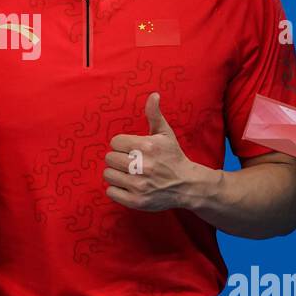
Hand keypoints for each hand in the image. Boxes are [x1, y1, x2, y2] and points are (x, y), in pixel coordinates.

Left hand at [104, 92, 219, 211]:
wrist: (187, 185)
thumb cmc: (173, 157)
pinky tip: (127, 185)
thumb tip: (153, 95)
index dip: (122, 145)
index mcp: (148, 146)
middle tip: (129, 161)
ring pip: (108, 174)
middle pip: (110, 158)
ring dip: (116, 173)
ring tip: (128, 173)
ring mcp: (139, 185)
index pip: (115, 142)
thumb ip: (154, 114)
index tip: (131, 149)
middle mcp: (143, 166)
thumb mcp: (165, 134)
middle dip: (118, 158)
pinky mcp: (137, 201)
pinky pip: (111, 192)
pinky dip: (116, 189)